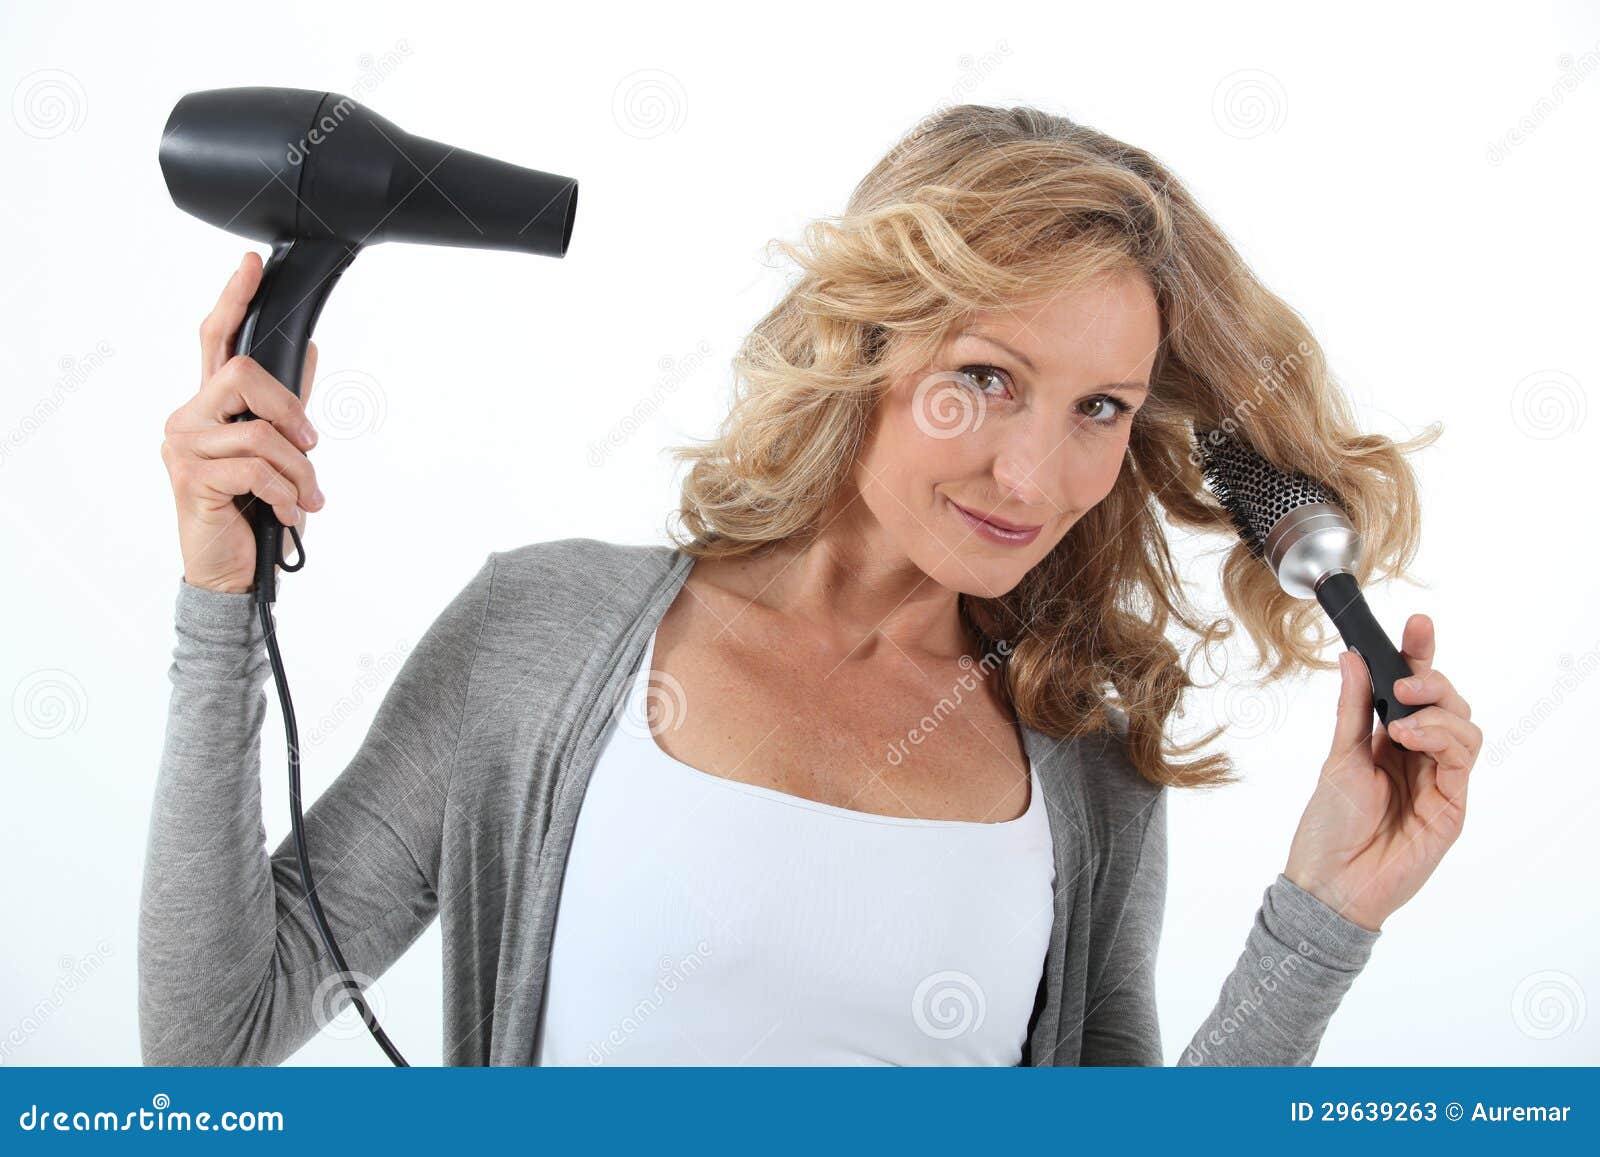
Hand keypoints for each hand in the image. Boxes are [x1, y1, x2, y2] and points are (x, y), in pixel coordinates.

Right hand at [160, 251, 325, 593]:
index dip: (233, 299)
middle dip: (290, 411)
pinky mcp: (191, 478)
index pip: (216, 339)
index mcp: (209, 406)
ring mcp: (184, 447)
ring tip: (305, 499)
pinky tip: (290, 514)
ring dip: (299, 472)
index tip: (252, 264)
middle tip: (311, 448)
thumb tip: (308, 350)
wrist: (232, 572)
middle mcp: (188, 417)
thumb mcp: (278, 454)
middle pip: (243, 375)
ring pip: (261, 433)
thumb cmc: (252, 512)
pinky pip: (256, 470)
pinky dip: (286, 495)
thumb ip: (285, 407)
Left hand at [1283, 614, 1479, 931]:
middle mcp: (1418, 756)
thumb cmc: (1328, 826)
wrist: (1331, 882)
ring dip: (1436, 712)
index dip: (1420, 655)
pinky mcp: (1452, 805)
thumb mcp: (1339, 757)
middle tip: (1404, 680)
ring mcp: (1438, 780)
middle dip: (1431, 679)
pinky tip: (1411, 738)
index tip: (1417, 624)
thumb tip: (1353, 657)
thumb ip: (1353, 708)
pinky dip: (1441, 739)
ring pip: (1463, 726)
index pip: (1414, 689)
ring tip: (1400, 723)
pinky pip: (1463, 759)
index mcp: (1388, 740)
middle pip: (1446, 702)